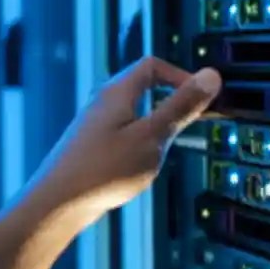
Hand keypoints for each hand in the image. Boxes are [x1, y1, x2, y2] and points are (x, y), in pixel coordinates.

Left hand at [28, 57, 221, 222]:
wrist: (59, 202)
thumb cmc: (104, 169)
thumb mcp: (152, 136)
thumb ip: (180, 107)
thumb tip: (210, 75)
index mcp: (116, 92)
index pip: (152, 66)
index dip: (181, 76)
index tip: (203, 98)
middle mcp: (102, 102)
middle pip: (143, 87)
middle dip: (173, 100)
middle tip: (193, 122)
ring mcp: (95, 123)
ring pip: (135, 111)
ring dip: (158, 123)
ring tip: (168, 146)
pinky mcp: (92, 144)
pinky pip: (124, 131)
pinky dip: (142, 139)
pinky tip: (143, 163)